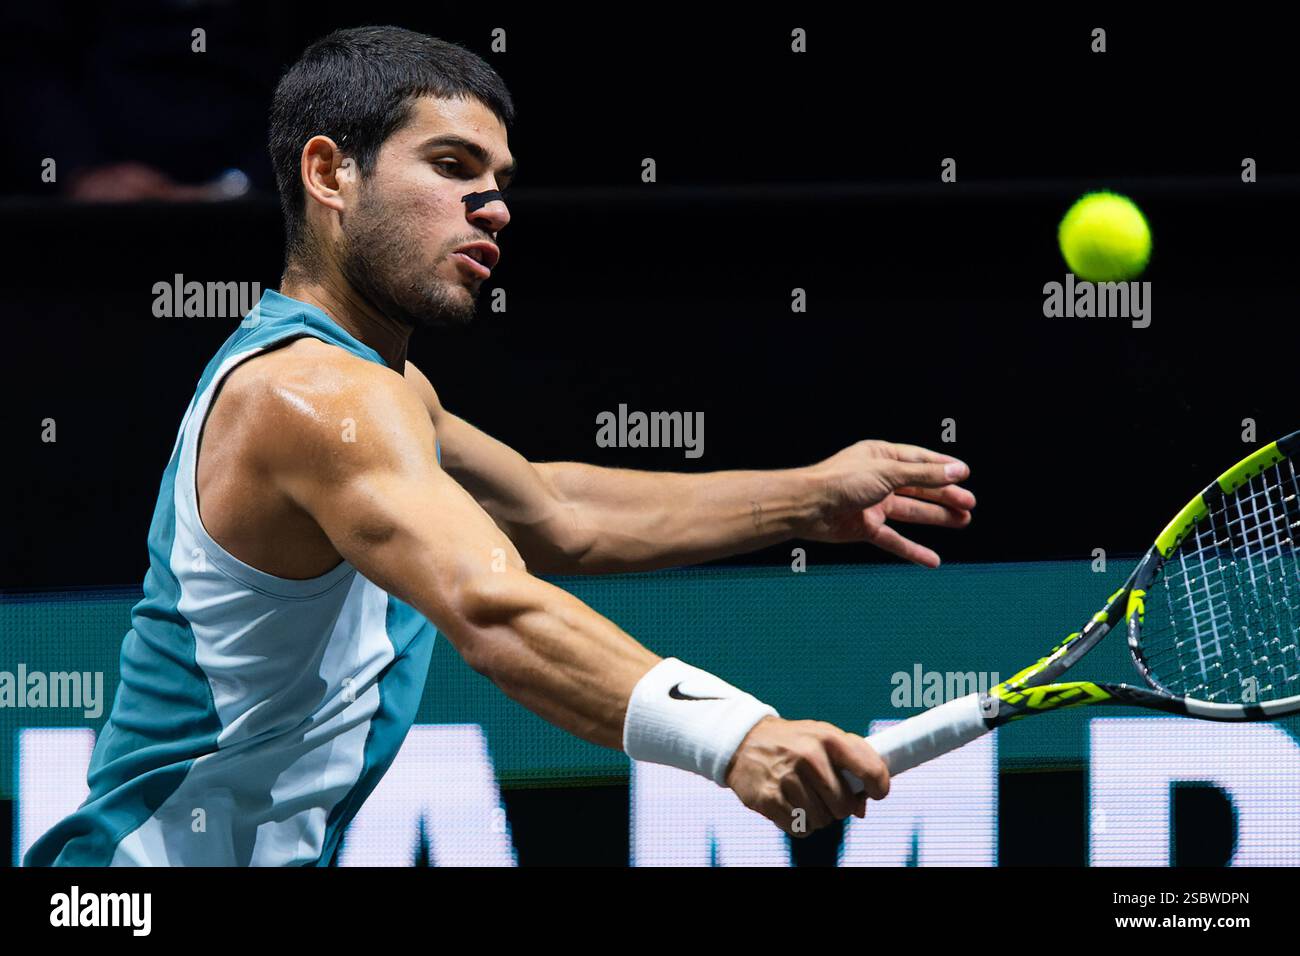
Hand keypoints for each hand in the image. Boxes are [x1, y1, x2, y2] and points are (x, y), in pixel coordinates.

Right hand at [725, 716, 888, 836]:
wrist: (744, 741)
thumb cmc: (793, 742)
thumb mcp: (822, 738)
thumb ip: (849, 764)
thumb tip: (861, 808)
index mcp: (828, 738)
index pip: (871, 770)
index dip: (879, 787)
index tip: (874, 792)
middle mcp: (809, 757)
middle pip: (844, 806)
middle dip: (838, 806)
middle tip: (824, 793)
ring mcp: (788, 779)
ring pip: (822, 821)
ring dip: (816, 815)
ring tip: (802, 795)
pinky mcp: (769, 799)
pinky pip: (800, 828)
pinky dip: (798, 822)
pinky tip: (788, 802)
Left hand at [802, 440, 974, 566]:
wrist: (807, 506)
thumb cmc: (841, 481)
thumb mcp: (888, 473)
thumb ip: (924, 475)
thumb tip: (958, 470)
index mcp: (881, 456)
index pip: (919, 459)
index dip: (943, 467)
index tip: (966, 474)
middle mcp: (878, 479)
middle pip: (919, 487)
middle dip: (945, 496)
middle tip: (970, 505)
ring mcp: (872, 504)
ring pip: (911, 512)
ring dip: (936, 518)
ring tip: (963, 522)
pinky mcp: (865, 527)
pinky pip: (894, 540)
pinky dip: (913, 550)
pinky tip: (933, 560)